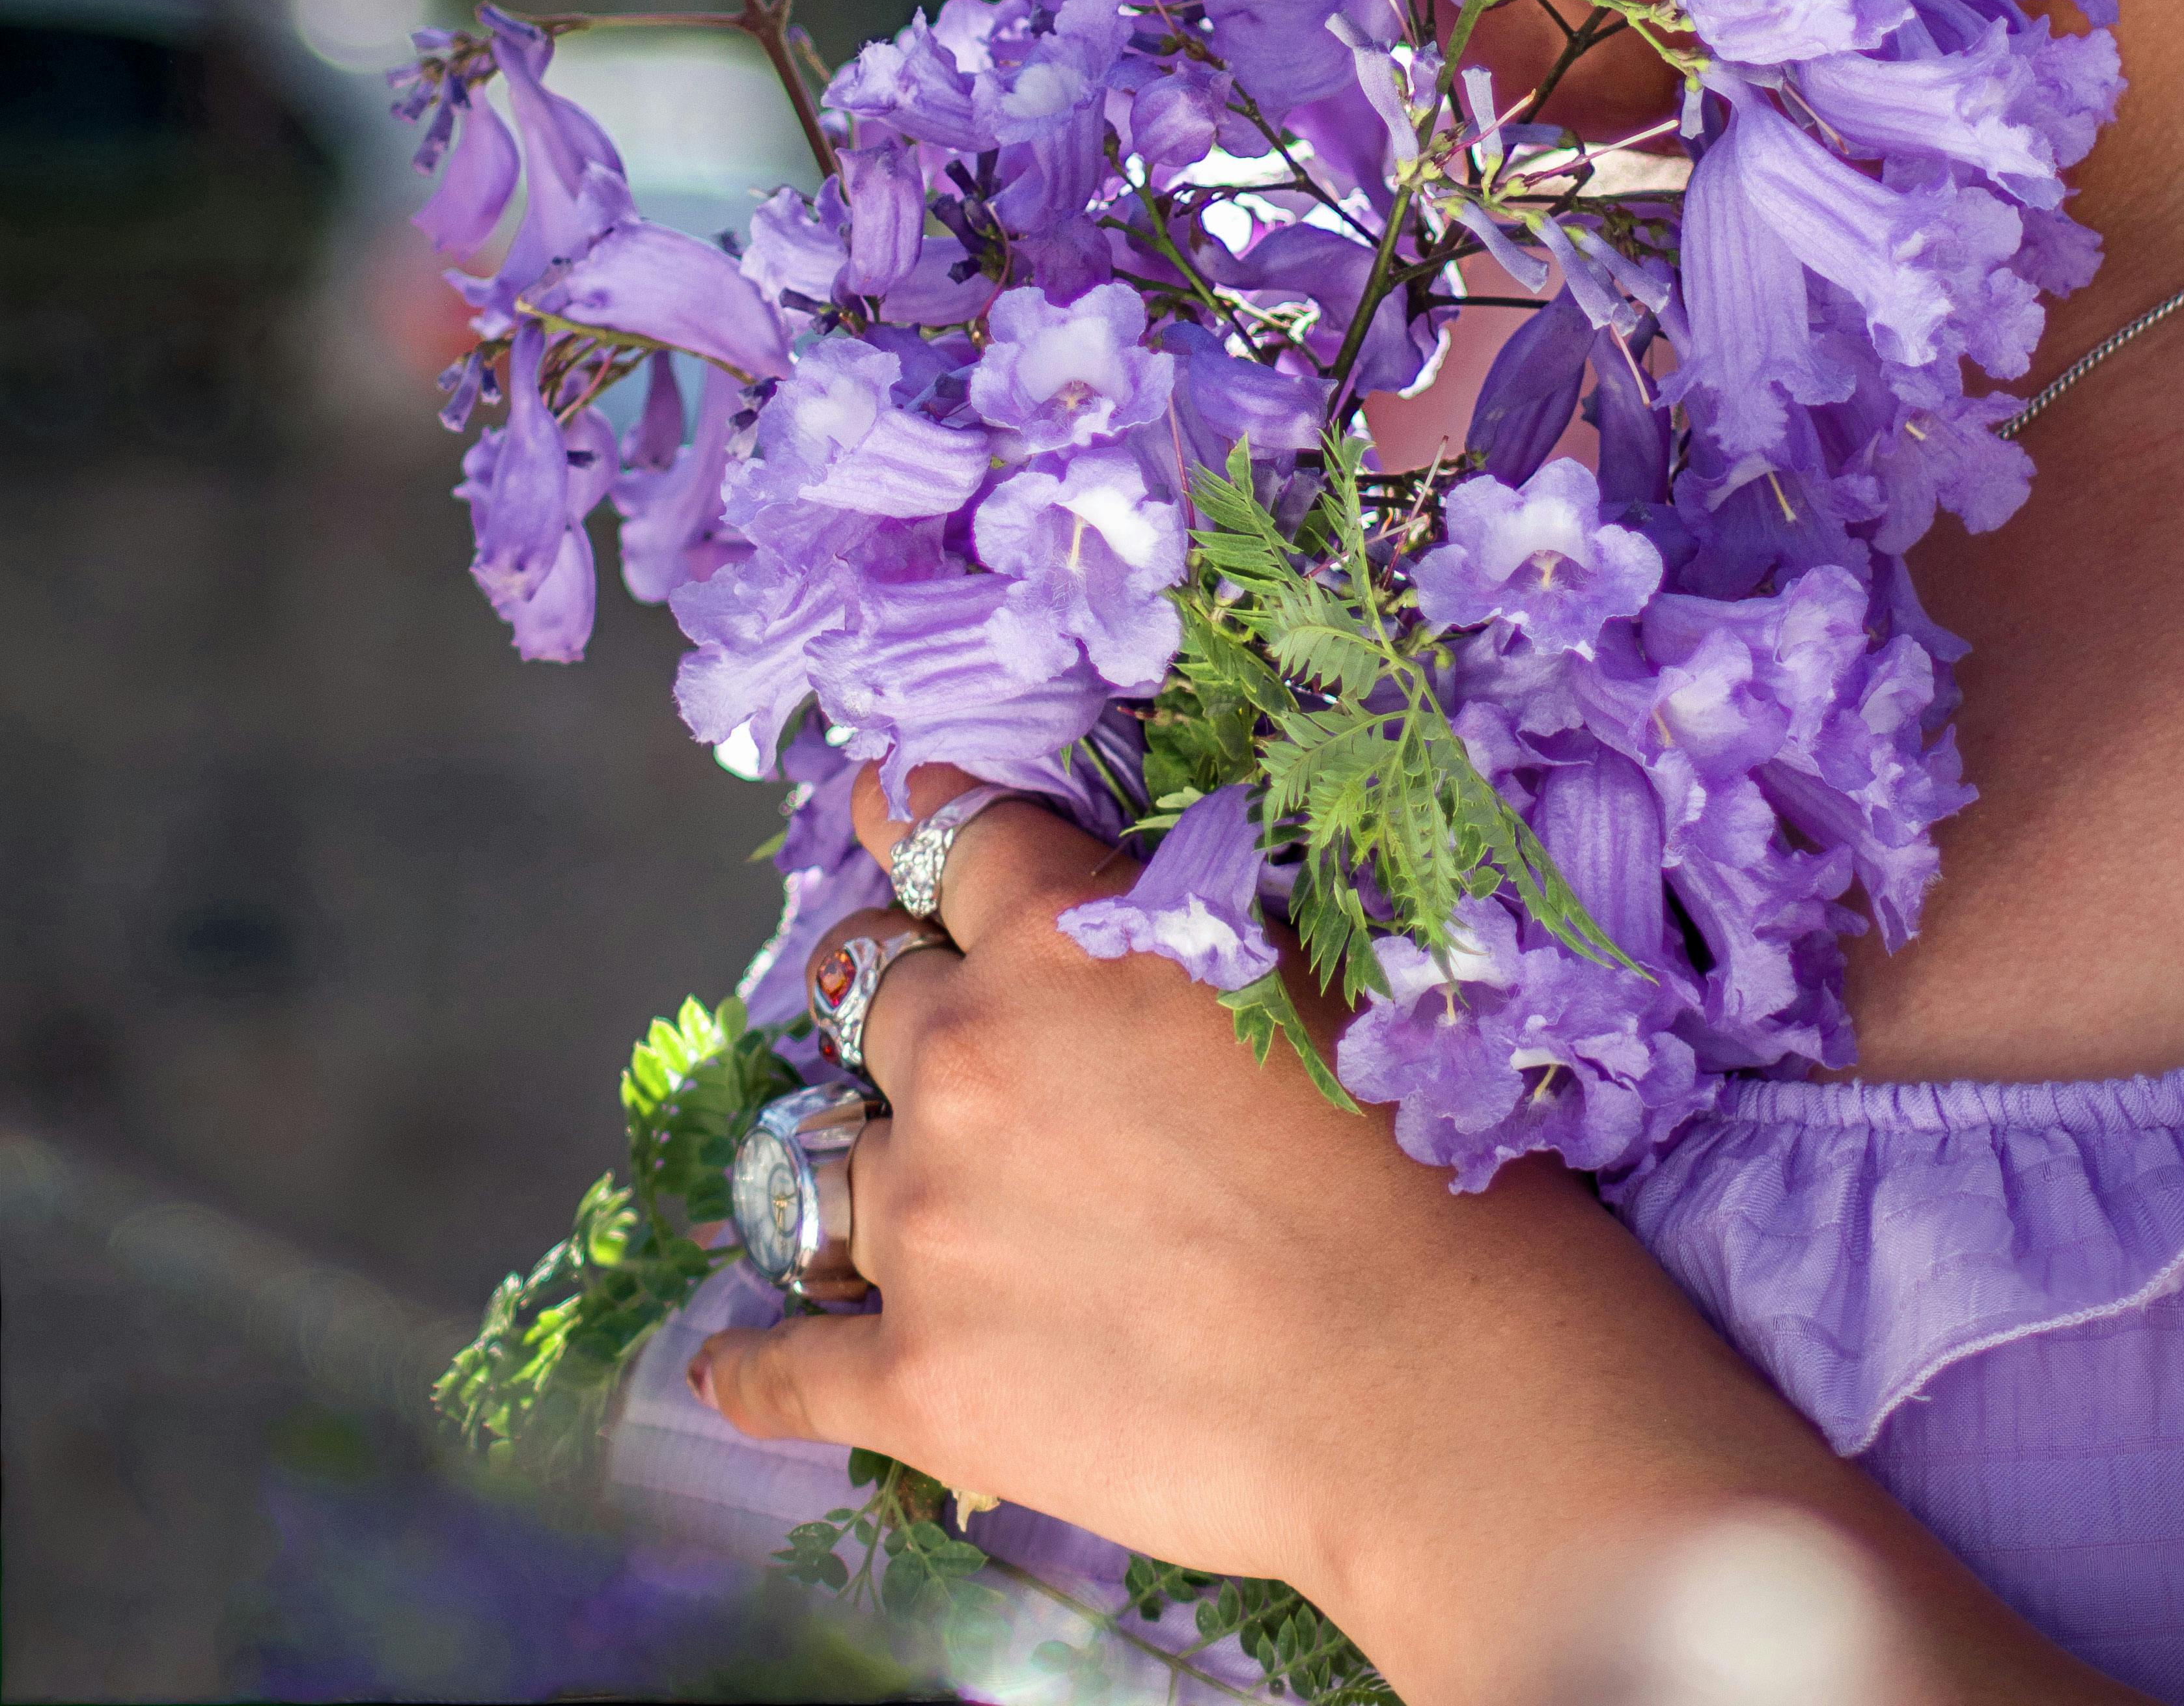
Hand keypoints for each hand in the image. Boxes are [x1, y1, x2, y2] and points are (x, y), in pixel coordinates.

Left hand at [686, 767, 1824, 1694]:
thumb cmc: (1406, 1171)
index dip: (925, 828)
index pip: (949, 833)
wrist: (1430, 1383)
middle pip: (872, 993)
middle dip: (908, 1009)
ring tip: (909, 1207)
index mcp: (1061, 938)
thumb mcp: (1288, 977)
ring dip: (874, 1175)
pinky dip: (755, 1366)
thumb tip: (1082, 910)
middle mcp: (965, 1057)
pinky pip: (785, 1365)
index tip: (893, 820)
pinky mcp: (919, 1379)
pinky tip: (732, 1367)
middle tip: (957, 1051)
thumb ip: (1156, 932)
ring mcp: (925, 1222)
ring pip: (827, 1163)